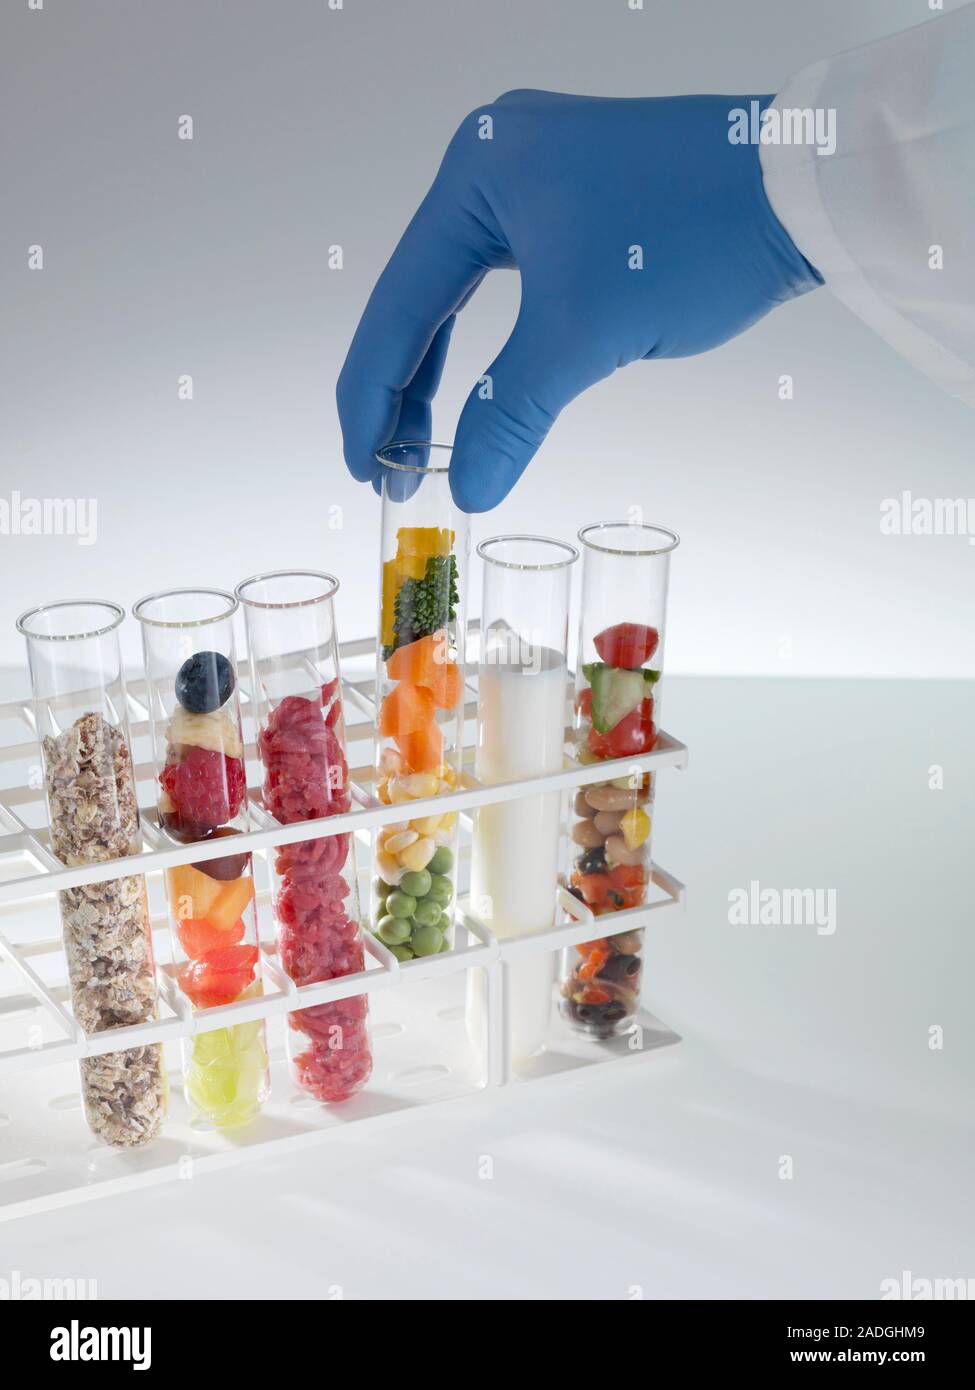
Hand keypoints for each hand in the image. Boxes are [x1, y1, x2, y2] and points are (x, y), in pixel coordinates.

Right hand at [337, 89, 820, 511]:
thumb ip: (509, 413)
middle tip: (392, 471)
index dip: (372, 396)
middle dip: (403, 393)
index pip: (396, 302)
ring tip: (423, 448)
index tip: (362, 466)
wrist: (803, 188)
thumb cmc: (694, 235)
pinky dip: (489, 346)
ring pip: (459, 297)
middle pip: (418, 298)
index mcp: (476, 172)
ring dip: (440, 375)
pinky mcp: (574, 201)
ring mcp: (535, 180)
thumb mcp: (585, 334)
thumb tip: (467, 492)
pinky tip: (475, 396)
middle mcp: (494, 165)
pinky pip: (504, 285)